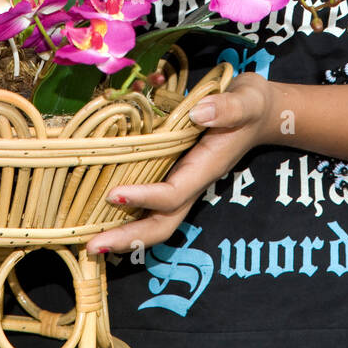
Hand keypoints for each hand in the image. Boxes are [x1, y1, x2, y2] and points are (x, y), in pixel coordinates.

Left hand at [85, 72, 272, 256]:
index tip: (113, 195)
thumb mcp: (245, 101)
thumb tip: (200, 114)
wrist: (260, 112)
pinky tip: (99, 215)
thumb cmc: (250, 106)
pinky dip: (127, 213)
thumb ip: (227, 108)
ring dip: (124, 234)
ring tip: (88, 241)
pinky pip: (150, 202)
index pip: (173, 194)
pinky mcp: (174, 174)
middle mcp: (192, 182)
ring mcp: (183, 181)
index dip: (144, 197)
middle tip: (91, 246)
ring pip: (154, 219)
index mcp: (206, 168)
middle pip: (161, 224)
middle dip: (129, 238)